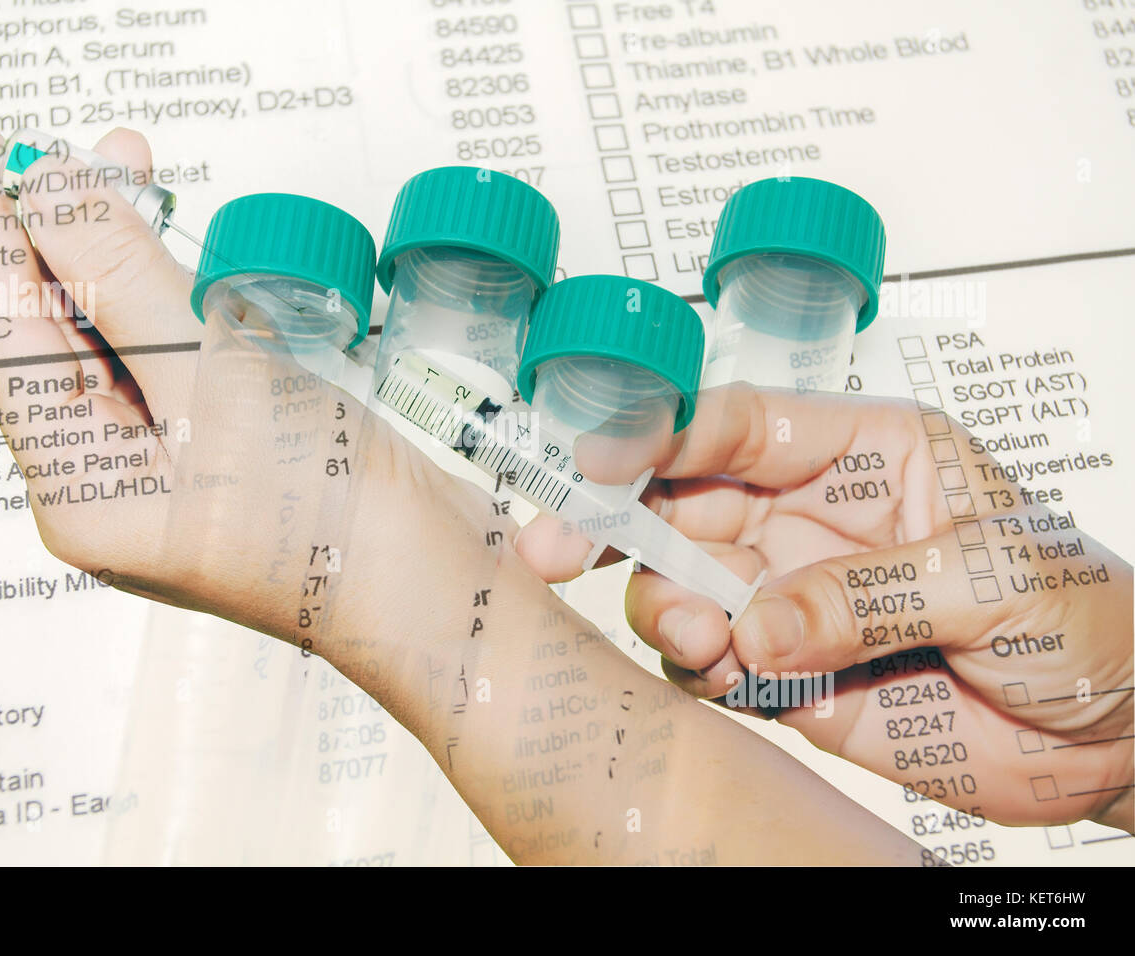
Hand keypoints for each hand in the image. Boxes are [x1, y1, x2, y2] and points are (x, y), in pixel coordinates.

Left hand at [0, 115, 491, 668]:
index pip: (10, 335)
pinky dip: (178, 296)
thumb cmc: (335, 529)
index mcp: (81, 490)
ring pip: (125, 340)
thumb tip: (50, 194)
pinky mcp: (228, 450)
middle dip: (75, 233)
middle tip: (97, 149)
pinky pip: (179, 358)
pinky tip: (182, 251)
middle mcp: (113, 484)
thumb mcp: (214, 385)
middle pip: (64, 334)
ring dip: (131, 255)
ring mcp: (172, 470)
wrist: (443, 593)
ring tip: (137, 172)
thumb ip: (126, 283)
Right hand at [517, 383, 1133, 831]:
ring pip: (680, 585)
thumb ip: (866, 593)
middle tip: (560, 548)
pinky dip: (699, 670)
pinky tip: (732, 675)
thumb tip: (761, 620)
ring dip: (665, 607)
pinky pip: (710, 662)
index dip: (666, 431)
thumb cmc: (1088, 621)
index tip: (603, 455)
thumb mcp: (994, 580)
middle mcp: (812, 520)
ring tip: (706, 640)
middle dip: (615, 521)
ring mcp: (792, 596)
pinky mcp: (785, 672)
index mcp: (866, 455)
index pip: (744, 424)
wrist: (1111, 736)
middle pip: (683, 502)